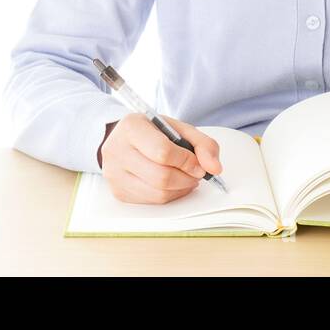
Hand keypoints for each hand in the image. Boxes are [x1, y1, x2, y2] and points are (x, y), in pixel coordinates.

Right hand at [100, 113, 222, 203]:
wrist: (123, 139)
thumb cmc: (153, 133)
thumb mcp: (178, 128)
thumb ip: (202, 144)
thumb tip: (214, 168)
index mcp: (131, 127)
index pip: (163, 152)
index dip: (187, 161)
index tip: (198, 164)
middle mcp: (116, 151)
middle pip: (161, 177)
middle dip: (186, 178)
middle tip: (196, 174)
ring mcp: (114, 174)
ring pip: (157, 194)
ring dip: (180, 189)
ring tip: (186, 178)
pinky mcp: (118, 192)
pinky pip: (151, 202)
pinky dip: (169, 196)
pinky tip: (172, 185)